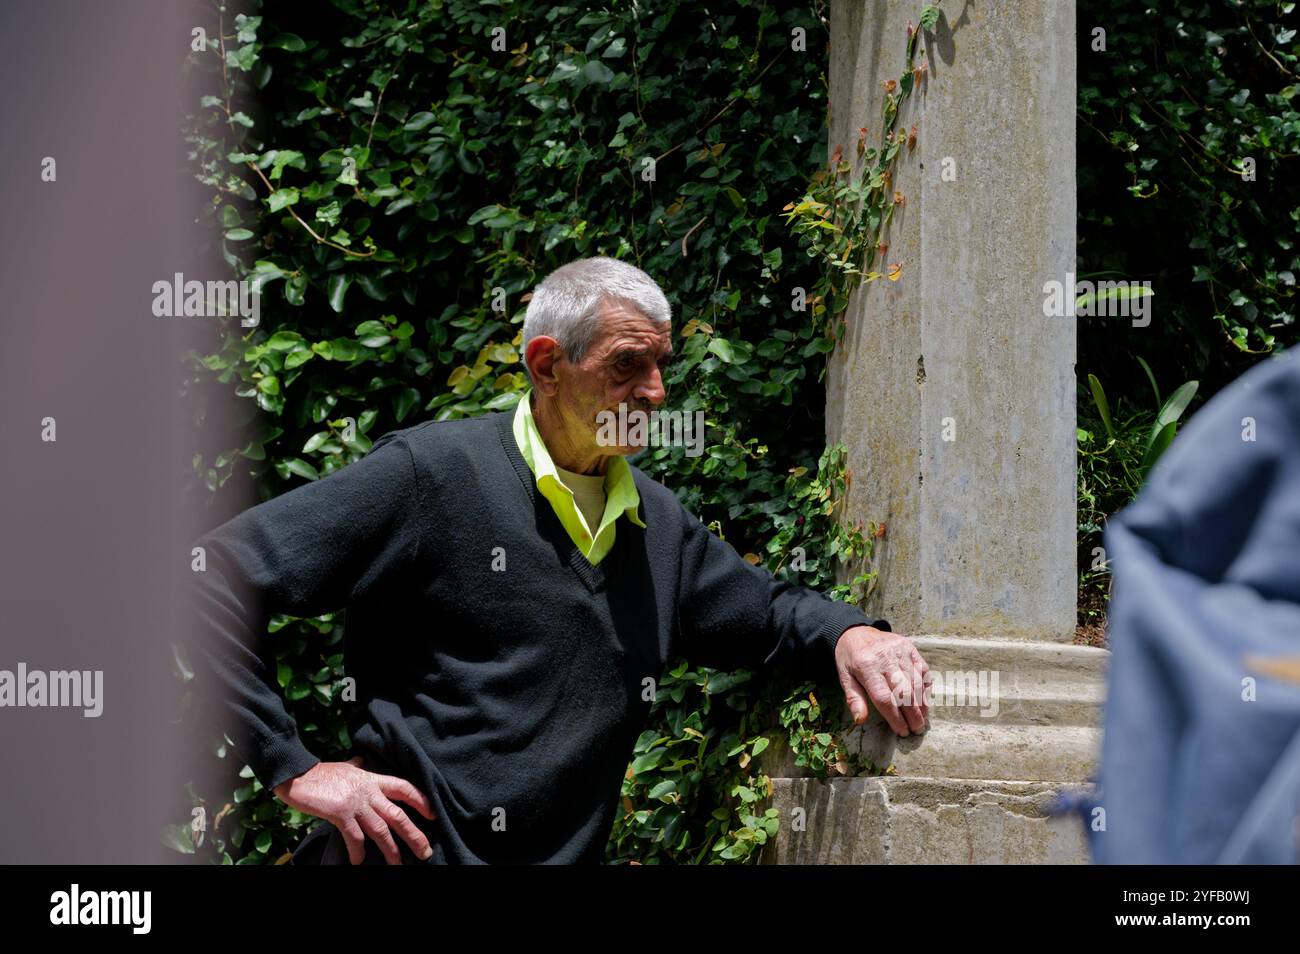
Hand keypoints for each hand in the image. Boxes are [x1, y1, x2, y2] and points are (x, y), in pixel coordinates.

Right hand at [273, 756, 436, 864]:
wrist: (298, 775)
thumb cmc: (322, 772)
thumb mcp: (347, 765)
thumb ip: (358, 765)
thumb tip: (363, 759)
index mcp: (373, 779)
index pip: (404, 788)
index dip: (421, 801)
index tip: (433, 814)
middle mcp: (369, 791)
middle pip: (398, 815)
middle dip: (414, 835)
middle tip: (425, 851)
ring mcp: (356, 803)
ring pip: (381, 830)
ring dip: (391, 850)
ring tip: (397, 864)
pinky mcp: (340, 814)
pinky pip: (355, 838)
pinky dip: (358, 852)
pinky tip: (359, 862)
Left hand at [834, 625, 930, 735]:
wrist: (856, 631)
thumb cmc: (850, 659)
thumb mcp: (845, 678)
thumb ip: (853, 699)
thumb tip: (860, 720)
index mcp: (866, 667)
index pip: (884, 698)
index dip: (895, 718)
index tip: (901, 731)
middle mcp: (886, 658)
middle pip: (905, 692)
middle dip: (913, 714)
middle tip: (917, 729)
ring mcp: (900, 651)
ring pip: (917, 682)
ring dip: (922, 703)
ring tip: (922, 719)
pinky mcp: (910, 647)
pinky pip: (923, 669)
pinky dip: (926, 686)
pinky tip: (924, 699)